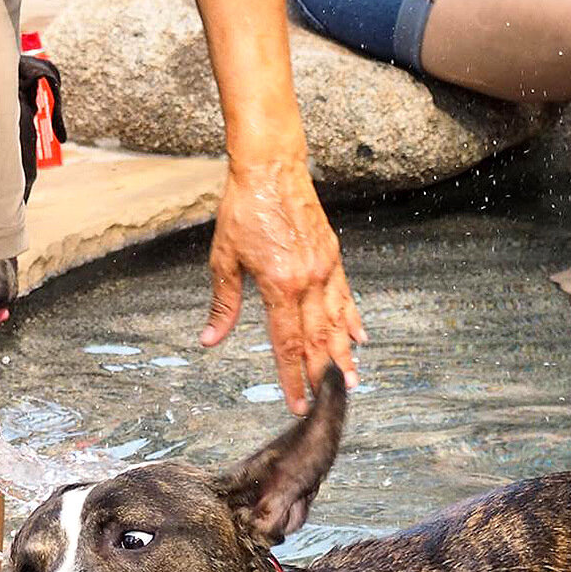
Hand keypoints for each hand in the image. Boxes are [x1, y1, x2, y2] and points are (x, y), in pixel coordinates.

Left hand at [202, 155, 365, 413]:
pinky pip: (345, 295)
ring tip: (352, 381)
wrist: (271, 167)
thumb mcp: (224, 260)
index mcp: (280, 287)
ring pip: (338, 321)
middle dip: (322, 375)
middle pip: (318, 339)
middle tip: (328, 403)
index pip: (287, 344)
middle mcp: (309, 281)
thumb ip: (223, 304)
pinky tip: (360, 337)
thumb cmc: (243, 210)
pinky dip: (353, 319)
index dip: (292, 378)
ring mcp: (325, 268)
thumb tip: (211, 339)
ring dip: (344, 354)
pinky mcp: (332, 254)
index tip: (297, 403)